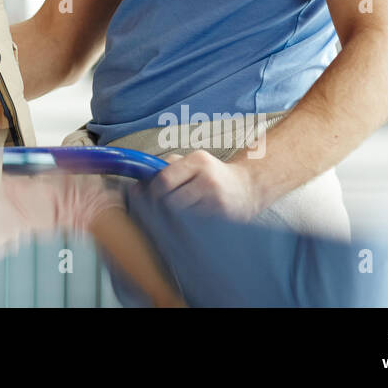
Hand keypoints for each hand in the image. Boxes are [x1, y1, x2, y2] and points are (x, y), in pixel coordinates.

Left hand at [145, 150, 263, 221]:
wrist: (247, 188)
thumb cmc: (213, 176)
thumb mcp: (193, 163)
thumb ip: (167, 169)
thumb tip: (139, 185)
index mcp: (198, 161)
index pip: (164, 179)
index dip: (152, 192)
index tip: (148, 197)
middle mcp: (208, 178)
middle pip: (170, 200)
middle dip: (159, 208)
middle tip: (155, 212)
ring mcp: (216, 199)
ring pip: (180, 216)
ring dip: (172, 219)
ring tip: (173, 217)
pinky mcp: (222, 216)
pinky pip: (193, 225)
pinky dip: (185, 226)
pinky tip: (186, 223)